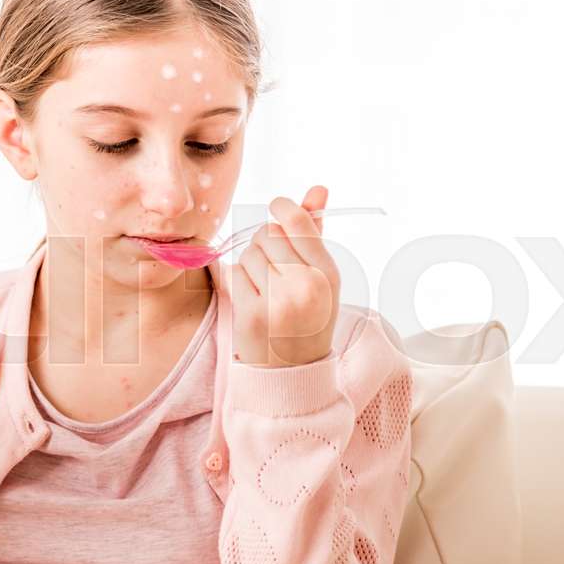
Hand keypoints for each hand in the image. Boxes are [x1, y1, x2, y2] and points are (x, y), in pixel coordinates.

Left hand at [228, 185, 341, 367]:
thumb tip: (317, 189)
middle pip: (268, 233)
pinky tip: (253, 298)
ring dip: (251, 262)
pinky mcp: (252, 314)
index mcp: (328, 274)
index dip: (283, 207)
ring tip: (265, 285)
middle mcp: (306, 286)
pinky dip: (240, 281)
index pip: (298, 221)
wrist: (293, 373)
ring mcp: (279, 301)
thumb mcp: (322, 279)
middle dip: (264, 240)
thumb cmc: (308, 318)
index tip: (276, 207)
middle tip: (271, 261)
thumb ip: (315, 234)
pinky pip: (236, 274)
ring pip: (250, 252)